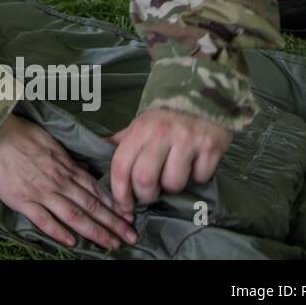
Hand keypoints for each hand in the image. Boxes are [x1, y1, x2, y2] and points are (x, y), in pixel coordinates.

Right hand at [0, 115, 138, 249]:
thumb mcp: (50, 141)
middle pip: (91, 205)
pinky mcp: (22, 200)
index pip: (96, 189)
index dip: (114, 205)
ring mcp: (41, 192)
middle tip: (131, 237)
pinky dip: (58, 232)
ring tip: (111, 244)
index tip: (129, 217)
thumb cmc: (20, 134)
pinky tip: (72, 241)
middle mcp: (58, 181)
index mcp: (65, 166)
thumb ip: (66, 159)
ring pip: (74, 215)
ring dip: (95, 231)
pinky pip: (44, 219)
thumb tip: (81, 168)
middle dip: (113, 223)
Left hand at [109, 108, 231, 210]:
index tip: (124, 205)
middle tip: (149, 195)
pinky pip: (200, 177)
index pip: (121, 166)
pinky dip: (197, 177)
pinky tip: (194, 164)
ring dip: (172, 186)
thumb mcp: (139, 126)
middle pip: (145, 179)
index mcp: (139, 130)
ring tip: (173, 174)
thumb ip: (121, 144)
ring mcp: (187, 140)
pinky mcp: (210, 147)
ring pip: (173, 183)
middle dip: (145, 195)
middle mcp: (161, 133)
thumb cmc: (165, 119)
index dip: (120, 191)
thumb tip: (95, 156)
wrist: (202, 99)